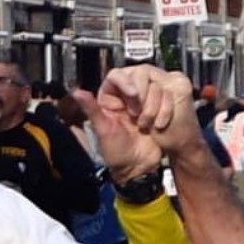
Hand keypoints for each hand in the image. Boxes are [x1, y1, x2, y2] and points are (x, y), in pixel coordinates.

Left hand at [76, 65, 197, 180]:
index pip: (117, 76)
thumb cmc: (117, 153)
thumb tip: (77, 93)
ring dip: (152, 106)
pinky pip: (166, 99)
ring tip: (145, 124)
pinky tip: (157, 124)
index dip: (126, 82)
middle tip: (138, 114)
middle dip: (141, 96)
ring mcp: (145, 103)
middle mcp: (127, 97)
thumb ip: (92, 110)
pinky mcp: (160, 109)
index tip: (134, 94)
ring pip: (154, 87)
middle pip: (138, 77)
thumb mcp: (103, 131)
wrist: (137, 167)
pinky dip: (164, 110)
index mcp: (110, 98)